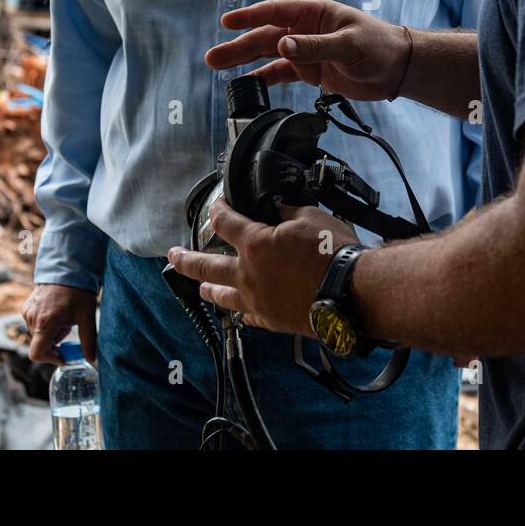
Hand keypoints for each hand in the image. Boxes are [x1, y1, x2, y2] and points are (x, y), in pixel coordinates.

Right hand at [23, 283, 98, 364]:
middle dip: (56, 342)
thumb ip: (89, 340)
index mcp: (45, 322)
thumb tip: (92, 359)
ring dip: (52, 333)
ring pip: (38, 335)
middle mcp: (32, 318)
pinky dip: (47, 325)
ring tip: (65, 318)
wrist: (68, 268)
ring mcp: (27, 312)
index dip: (51, 359)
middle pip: (40, 344)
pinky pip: (35, 325)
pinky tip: (58, 313)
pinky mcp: (27, 307)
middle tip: (71, 329)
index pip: (37, 353)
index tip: (64, 356)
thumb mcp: (87, 316)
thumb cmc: (78, 291)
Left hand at [167, 197, 359, 335]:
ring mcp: (258, 301)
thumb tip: (276, 208)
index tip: (216, 205)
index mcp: (254, 244)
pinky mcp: (272, 320)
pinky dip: (243, 312)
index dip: (218, 209)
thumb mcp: (309, 218)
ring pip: (223, 296)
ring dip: (209, 288)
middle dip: (186, 259)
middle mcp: (247, 274)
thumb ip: (286, 212)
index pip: (225, 222)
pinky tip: (241, 313)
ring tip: (200, 286)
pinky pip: (249, 317)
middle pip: (206, 266)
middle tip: (173, 255)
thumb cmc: (332, 253)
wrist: (350, 293)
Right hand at [205, 0, 411, 101]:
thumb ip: (315, 47)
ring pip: (268, 55)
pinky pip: (281, 74)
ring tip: (218, 68)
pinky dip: (264, 79)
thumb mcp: (348, 45)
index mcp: (315, 14)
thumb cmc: (379, 46)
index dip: (250, 16)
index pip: (276, 12)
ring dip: (244, 62)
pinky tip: (247, 83)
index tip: (227, 22)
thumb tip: (283, 45)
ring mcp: (306, 51)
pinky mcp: (310, 71)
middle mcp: (305, 30)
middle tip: (213, 57)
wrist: (397, 69)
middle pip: (265, 36)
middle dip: (238, 46)